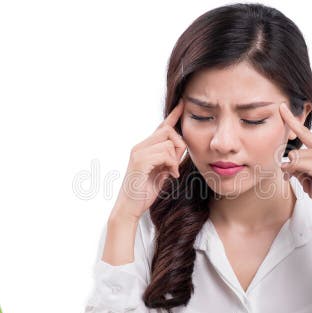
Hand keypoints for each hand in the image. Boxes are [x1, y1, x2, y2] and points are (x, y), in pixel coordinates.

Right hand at [111, 99, 186, 221]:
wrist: (129, 208)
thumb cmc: (144, 192)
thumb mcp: (161, 173)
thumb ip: (168, 160)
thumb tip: (180, 151)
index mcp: (145, 148)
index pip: (161, 127)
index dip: (173, 116)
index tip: (182, 104)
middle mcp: (140, 146)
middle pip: (168, 131)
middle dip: (180, 146)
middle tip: (176, 164)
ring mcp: (139, 152)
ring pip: (169, 143)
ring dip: (175, 159)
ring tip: (171, 172)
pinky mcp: (140, 161)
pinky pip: (164, 154)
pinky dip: (171, 164)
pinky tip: (170, 174)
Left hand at [278, 102, 311, 225]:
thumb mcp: (308, 179)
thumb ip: (298, 167)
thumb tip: (285, 163)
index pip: (305, 133)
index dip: (292, 120)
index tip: (281, 107)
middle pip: (294, 152)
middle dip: (292, 169)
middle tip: (306, 184)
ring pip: (294, 158)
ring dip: (295, 174)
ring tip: (311, 187)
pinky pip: (296, 164)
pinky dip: (295, 173)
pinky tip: (306, 185)